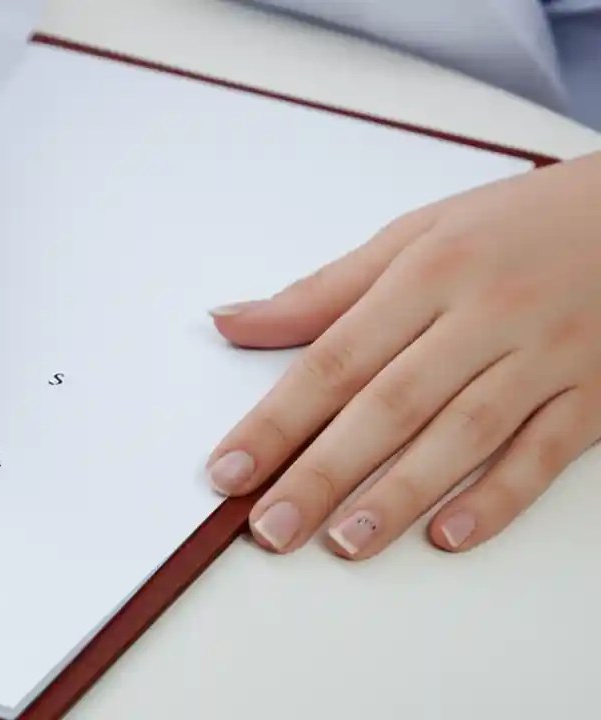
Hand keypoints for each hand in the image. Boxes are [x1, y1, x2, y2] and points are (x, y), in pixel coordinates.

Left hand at [205, 150, 600, 558]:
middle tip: (269, 528)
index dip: (276, 420)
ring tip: (343, 544)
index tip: (227, 471)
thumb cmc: (517, 224)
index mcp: (426, 272)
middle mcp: (483, 314)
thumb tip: (228, 323)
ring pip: (462, 433)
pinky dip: (500, 495)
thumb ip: (321, 292)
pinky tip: (450, 535)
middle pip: (388, 404)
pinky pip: (546, 451)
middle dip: (322, 472)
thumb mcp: (415, 236)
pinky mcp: (598, 391)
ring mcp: (546, 355)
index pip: (334, 359)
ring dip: (399, 493)